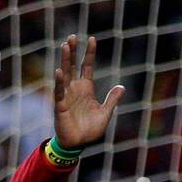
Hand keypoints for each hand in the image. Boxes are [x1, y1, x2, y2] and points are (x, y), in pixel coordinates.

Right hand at [52, 35, 123, 149]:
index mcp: (86, 89)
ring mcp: (67, 96)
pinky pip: (59, 92)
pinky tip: (60, 71)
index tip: (92, 39)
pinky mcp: (60, 105)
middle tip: (72, 36)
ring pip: (65, 74)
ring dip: (65, 60)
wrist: (79, 144)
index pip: (87, 66)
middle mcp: (75, 89)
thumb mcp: (105, 113)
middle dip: (73, 51)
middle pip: (74, 65)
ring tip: (65, 46)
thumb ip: (112, 100)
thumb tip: (122, 87)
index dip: (89, 53)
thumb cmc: (90, 130)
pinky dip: (59, 82)